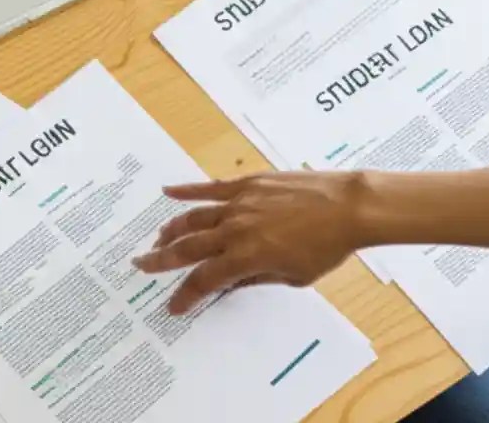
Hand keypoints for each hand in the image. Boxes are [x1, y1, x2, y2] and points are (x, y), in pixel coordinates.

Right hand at [132, 172, 366, 314]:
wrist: (348, 207)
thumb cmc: (327, 247)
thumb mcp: (293, 276)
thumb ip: (257, 278)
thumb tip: (231, 283)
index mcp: (246, 257)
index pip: (204, 280)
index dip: (184, 295)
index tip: (172, 306)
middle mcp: (235, 230)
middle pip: (188, 248)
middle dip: (161, 259)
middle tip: (141, 264)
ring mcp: (239, 203)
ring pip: (194, 217)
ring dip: (171, 229)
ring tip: (157, 238)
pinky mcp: (248, 184)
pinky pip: (210, 188)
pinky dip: (187, 190)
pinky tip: (169, 192)